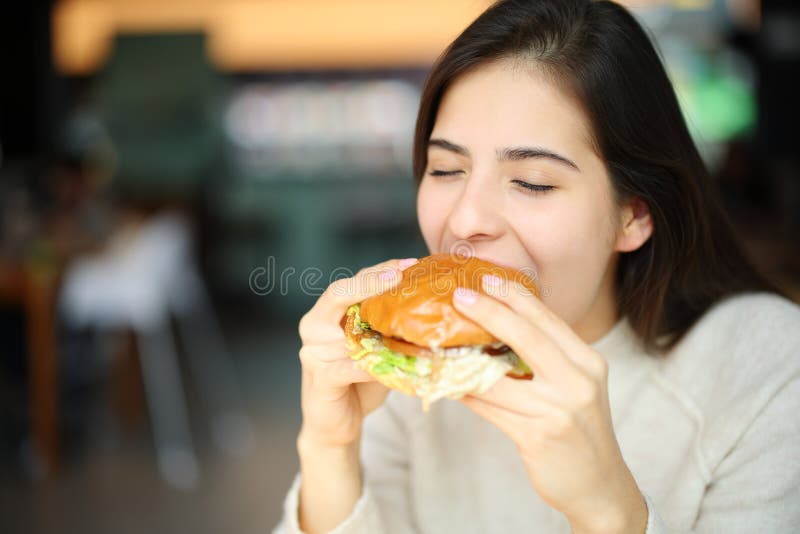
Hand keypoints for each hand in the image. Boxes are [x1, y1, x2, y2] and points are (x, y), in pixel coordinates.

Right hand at [297, 258, 417, 449]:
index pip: (353, 281)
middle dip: (372, 282)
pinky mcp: (319, 378)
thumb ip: (387, 326)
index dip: (380, 270)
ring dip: (377, 327)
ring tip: (408, 319)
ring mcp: (312, 351)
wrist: (336, 425)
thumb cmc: (359, 382)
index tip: (410, 263)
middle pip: (340, 293)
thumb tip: (427, 304)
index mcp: (326, 313)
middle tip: (401, 275)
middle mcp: (314, 326)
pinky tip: (391, 363)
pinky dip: (370, 365)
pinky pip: (347, 366)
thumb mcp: (375, 347)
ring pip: (345, 330)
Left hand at [452, 275, 646, 533]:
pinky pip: (490, 408)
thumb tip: (498, 325)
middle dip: (490, 312)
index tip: (486, 279)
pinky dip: (466, 392)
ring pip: (498, 377)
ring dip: (464, 359)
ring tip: (439, 341)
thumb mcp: (577, 385)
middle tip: (459, 296)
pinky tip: (448, 382)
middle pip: (527, 337)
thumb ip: (548, 357)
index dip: (515, 296)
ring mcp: (557, 410)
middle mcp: (577, 382)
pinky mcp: (537, 435)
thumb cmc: (580, 428)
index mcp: (588, 362)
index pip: (548, 320)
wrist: (599, 485)